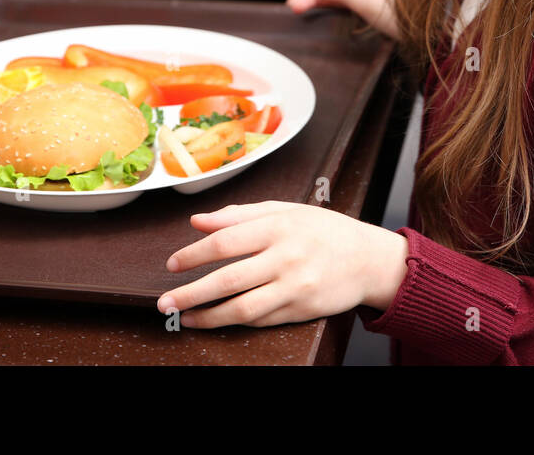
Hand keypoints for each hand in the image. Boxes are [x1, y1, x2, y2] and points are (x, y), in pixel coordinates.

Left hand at [156, 201, 409, 326]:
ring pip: (242, 308)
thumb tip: (197, 221)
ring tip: (185, 318)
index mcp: (278, 226)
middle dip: (190, 293)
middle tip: (165, 301)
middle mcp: (285, 257)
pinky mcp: (301, 310)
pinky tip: (218, 320)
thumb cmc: (324, 230)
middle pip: (228, 279)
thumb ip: (240, 215)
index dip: (193, 254)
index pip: (224, 241)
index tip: (172, 264)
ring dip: (208, 316)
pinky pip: (261, 320)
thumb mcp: (285, 211)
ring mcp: (294, 286)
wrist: (368, 259)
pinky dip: (235, 322)